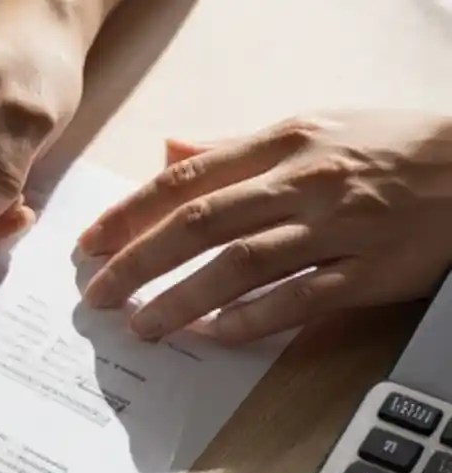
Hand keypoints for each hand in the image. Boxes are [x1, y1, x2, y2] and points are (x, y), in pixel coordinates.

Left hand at [79, 111, 451, 343]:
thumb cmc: (389, 148)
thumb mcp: (312, 128)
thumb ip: (236, 146)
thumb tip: (170, 151)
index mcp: (282, 144)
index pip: (187, 181)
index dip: (130, 214)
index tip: (90, 242)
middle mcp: (303, 183)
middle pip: (200, 224)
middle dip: (138, 261)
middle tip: (98, 294)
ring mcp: (337, 228)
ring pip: (241, 265)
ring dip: (182, 298)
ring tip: (143, 324)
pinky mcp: (369, 271)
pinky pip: (300, 299)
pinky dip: (252, 319)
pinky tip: (214, 335)